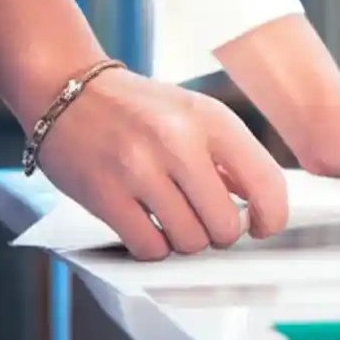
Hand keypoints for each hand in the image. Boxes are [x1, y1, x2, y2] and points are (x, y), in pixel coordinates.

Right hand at [35, 69, 287, 259]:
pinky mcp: (105, 195)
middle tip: (208, 221)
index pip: (265, 181)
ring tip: (175, 219)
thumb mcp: (196, 114)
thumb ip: (230, 157)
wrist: (67, 92)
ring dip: (186, 240)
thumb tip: (259, 205)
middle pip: (225, 224)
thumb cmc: (139, 108)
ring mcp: (140, 169)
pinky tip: (149, 225)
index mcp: (211, 119)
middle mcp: (179, 142)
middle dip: (221, 232)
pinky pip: (149, 247)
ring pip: (189, 241)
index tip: (263, 227)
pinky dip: (155, 247)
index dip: (272, 216)